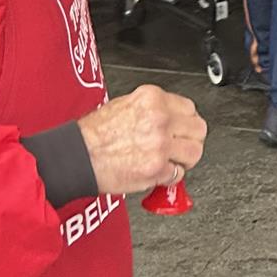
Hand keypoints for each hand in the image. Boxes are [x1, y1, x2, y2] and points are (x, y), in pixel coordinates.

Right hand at [77, 85, 206, 196]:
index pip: (189, 108)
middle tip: (181, 147)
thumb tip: (169, 118)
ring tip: (172, 162)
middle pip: (199, 129)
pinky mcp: (156, 168)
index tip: (182, 129)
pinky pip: (177, 174)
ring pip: (194, 152)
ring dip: (184, 160)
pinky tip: (157, 173)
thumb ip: (152, 109)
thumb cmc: (94, 134)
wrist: (76, 156)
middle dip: (191, 140)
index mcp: (152, 98)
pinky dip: (169, 177)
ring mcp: (160, 144)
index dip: (186, 122)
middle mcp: (160, 118)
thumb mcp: (124, 105)